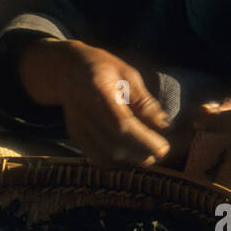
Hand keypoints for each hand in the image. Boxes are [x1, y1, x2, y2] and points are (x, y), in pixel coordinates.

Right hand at [19, 38, 171, 165]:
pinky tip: (130, 154)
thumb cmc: (102, 68)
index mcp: (98, 89)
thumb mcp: (127, 75)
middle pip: (114, 145)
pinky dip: (117, 162)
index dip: (144, 141)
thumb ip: (145, 102)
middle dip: (141, 153)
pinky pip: (98, 158)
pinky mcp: (75, 135)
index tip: (163, 148)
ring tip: (147, 153)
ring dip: (131, 160)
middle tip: (159, 150)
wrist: (66, 69)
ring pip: (106, 156)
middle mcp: (83, 110)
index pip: (122, 125)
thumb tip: (164, 126)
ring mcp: (76, 125)